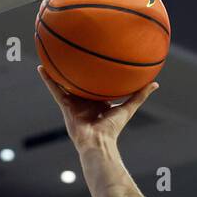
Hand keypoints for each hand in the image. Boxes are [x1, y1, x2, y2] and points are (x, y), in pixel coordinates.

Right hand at [37, 64, 157, 150]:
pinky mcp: (65, 106)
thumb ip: (140, 95)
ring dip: (57, 72)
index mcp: (98, 103)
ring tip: (51, 56)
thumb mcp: (128, 108)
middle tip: (73, 54)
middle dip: (76, 72)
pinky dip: (48, 79)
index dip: (96, 76)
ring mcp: (74, 104)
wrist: (98, 142)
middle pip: (79, 84)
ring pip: (64, 85)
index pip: (97, 86)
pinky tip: (41, 67)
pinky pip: (55, 90)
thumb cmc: (113, 128)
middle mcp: (85, 102)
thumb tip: (155, 83)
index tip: (97, 64)